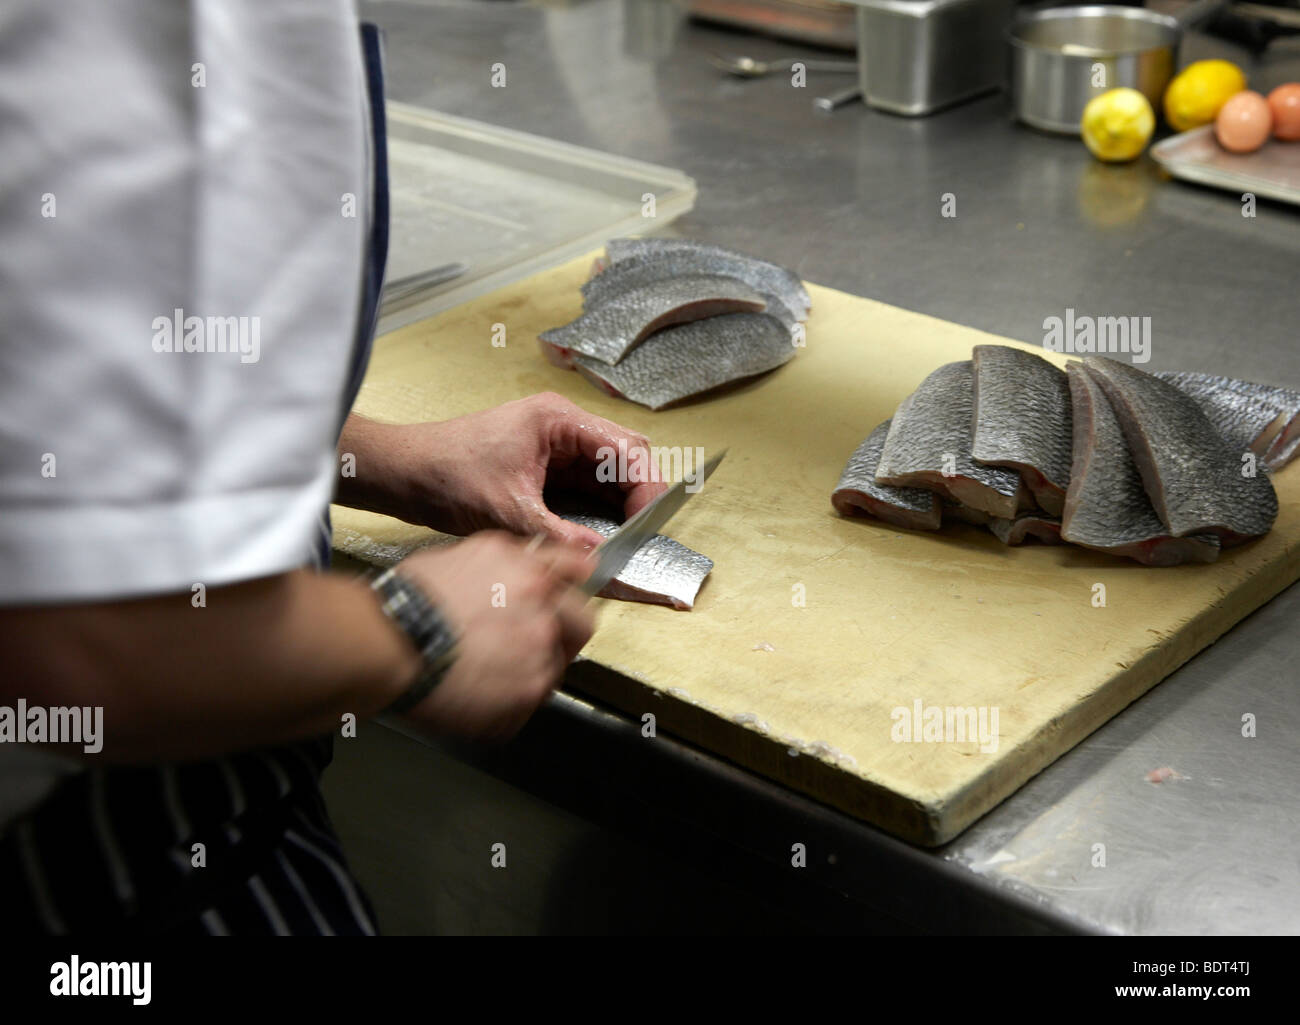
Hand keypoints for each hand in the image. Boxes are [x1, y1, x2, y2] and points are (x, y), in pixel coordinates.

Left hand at [339, 393, 668, 549]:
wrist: (402, 474)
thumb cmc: (446, 477)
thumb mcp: (509, 515)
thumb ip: (562, 538)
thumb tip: (604, 563)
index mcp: (559, 420)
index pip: (626, 449)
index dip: (646, 488)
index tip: (647, 526)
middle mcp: (562, 426)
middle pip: (625, 457)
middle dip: (639, 496)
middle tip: (642, 537)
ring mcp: (554, 445)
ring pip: (608, 473)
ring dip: (621, 505)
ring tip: (628, 540)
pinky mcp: (544, 466)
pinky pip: (586, 485)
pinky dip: (599, 509)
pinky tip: (602, 535)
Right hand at [393, 532, 593, 740]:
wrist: (386, 643)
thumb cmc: (407, 601)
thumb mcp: (458, 557)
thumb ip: (502, 564)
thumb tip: (515, 571)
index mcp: (527, 572)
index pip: (573, 567)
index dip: (572, 579)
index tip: (574, 585)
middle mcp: (543, 610)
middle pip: (582, 622)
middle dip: (567, 631)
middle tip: (535, 644)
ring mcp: (538, 655)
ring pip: (552, 668)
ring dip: (527, 671)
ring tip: (482, 675)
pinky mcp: (526, 695)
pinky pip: (526, 704)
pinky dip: (504, 706)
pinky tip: (471, 696)